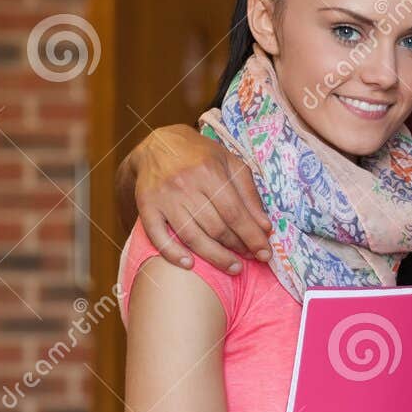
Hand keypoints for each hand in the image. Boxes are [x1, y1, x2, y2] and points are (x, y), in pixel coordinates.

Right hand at [132, 124, 271, 272]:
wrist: (158, 144)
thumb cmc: (200, 156)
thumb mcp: (230, 164)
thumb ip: (249, 195)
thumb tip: (264, 228)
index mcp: (209, 171)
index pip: (235, 213)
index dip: (251, 236)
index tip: (264, 253)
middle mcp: (185, 184)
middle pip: (216, 227)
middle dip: (237, 247)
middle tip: (251, 258)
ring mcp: (164, 197)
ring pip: (192, 236)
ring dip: (215, 257)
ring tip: (233, 267)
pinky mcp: (147, 206)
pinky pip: (158, 236)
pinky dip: (172, 254)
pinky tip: (190, 265)